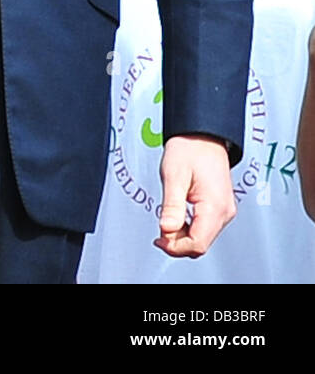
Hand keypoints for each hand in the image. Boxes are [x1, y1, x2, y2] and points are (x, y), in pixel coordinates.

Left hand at [156, 134, 235, 257]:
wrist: (203, 135)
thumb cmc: (189, 149)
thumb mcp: (173, 175)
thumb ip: (171, 205)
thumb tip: (166, 230)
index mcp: (215, 206)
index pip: (198, 243)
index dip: (176, 247)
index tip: (158, 240)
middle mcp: (224, 212)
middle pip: (201, 244)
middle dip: (178, 243)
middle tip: (159, 233)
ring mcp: (224, 210)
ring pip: (203, 238)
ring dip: (183, 236)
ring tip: (166, 221)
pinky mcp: (219, 208)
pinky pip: (205, 228)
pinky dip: (189, 229)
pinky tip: (176, 219)